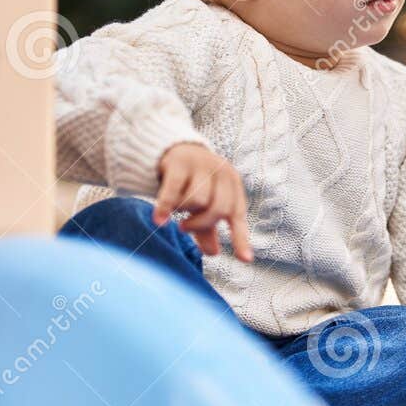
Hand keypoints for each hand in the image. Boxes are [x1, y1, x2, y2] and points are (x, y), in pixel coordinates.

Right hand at [154, 142, 252, 261]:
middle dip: (201, 224)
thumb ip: (207, 227)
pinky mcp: (179, 163)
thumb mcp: (203, 203)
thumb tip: (213, 252)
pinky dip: (166, 208)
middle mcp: (221, 173)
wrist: (173, 146)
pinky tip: (159, 221)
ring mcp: (201, 166)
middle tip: (185, 227)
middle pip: (218, 210)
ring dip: (183, 211)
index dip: (241, 238)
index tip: (245, 259)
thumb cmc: (193, 180)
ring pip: (196, 201)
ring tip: (176, 208)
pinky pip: (173, 192)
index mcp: (232, 184)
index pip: (237, 214)